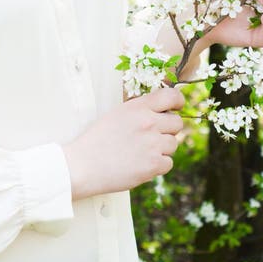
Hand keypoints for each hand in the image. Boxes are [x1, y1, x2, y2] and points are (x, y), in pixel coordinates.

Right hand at [62, 85, 183, 199]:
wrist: (84, 165)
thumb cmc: (98, 139)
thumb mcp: (118, 113)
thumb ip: (140, 109)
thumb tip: (162, 109)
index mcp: (139, 107)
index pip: (172, 96)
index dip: (178, 102)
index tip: (176, 107)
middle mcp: (149, 123)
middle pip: (177, 123)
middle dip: (169, 129)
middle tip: (155, 135)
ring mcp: (153, 144)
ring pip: (174, 144)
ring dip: (163, 148)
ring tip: (143, 151)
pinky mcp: (153, 165)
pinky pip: (168, 163)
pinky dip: (158, 165)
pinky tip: (142, 163)